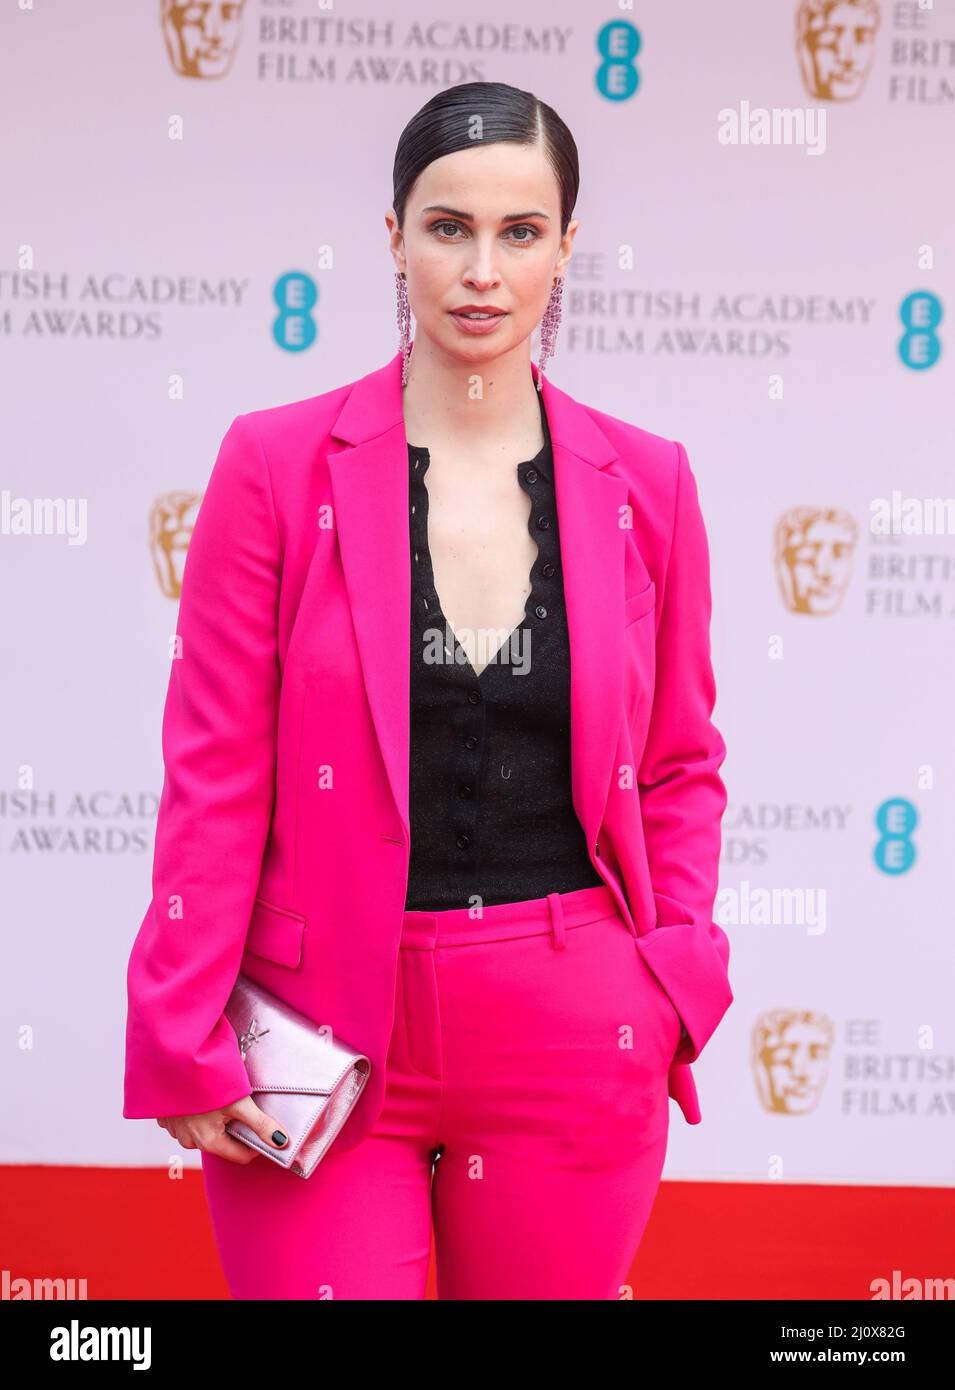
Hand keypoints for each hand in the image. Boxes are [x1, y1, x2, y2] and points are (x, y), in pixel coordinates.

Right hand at [157, 1095, 288, 1163]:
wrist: (171, 1062)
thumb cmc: (205, 1082)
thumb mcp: (238, 1102)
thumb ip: (260, 1124)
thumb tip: (281, 1142)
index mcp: (208, 1142)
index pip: (241, 1156)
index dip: (257, 1144)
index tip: (264, 1129)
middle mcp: (191, 1142)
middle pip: (224, 1144)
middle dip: (236, 1128)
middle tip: (243, 1106)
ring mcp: (177, 1131)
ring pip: (207, 1132)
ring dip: (217, 1120)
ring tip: (221, 1098)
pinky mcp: (169, 1119)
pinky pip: (190, 1122)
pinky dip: (200, 1114)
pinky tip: (204, 1096)